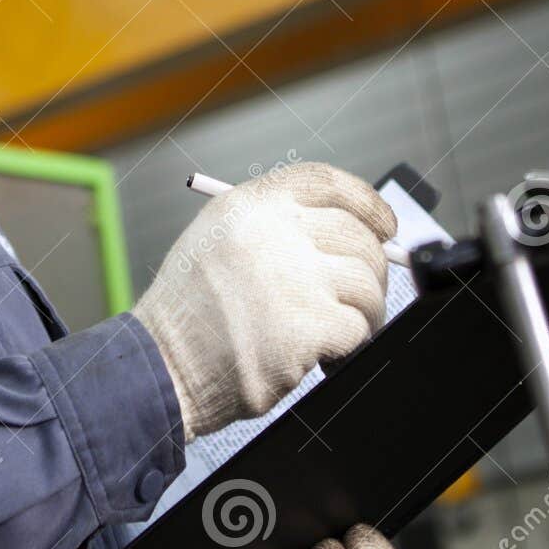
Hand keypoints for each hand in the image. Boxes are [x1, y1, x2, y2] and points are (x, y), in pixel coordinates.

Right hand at [132, 161, 395, 440]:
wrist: (162, 364)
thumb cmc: (189, 311)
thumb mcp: (218, 238)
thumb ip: (277, 225)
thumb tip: (350, 232)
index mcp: (252, 204)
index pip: (330, 184)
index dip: (369, 204)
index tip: (385, 226)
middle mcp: (275, 233)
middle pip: (358, 236)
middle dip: (371, 269)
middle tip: (362, 293)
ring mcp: (294, 279)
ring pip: (367, 284)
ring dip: (366, 310)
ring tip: (342, 327)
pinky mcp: (307, 326)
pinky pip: (357, 327)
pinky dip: (349, 343)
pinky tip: (324, 351)